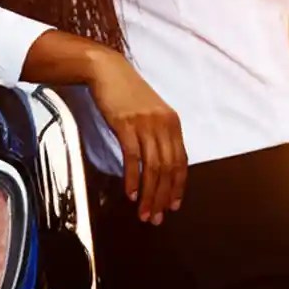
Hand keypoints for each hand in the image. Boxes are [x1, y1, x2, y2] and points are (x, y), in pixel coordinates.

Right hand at [87, 48, 185, 225]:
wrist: (107, 71)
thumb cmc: (126, 93)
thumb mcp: (149, 113)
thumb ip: (157, 134)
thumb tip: (159, 164)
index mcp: (173, 123)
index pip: (181, 162)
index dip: (178, 187)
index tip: (173, 205)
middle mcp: (163, 125)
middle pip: (168, 168)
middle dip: (163, 196)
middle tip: (157, 217)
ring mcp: (145, 124)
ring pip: (153, 167)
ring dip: (149, 194)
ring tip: (144, 212)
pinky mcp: (126, 125)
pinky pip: (133, 158)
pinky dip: (133, 178)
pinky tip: (131, 193)